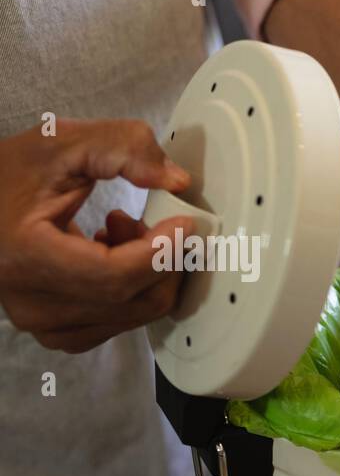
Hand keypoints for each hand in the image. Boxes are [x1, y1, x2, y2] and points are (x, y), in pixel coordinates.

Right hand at [0, 120, 193, 353]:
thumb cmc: (10, 176)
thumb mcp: (61, 143)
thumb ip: (122, 148)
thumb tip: (177, 181)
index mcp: (27, 258)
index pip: (116, 275)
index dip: (162, 251)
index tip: (185, 223)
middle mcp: (33, 304)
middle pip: (135, 300)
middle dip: (163, 260)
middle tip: (154, 221)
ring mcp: (45, 325)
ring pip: (135, 314)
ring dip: (149, 272)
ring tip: (122, 228)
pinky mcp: (58, 333)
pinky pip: (120, 322)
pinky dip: (134, 290)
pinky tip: (112, 253)